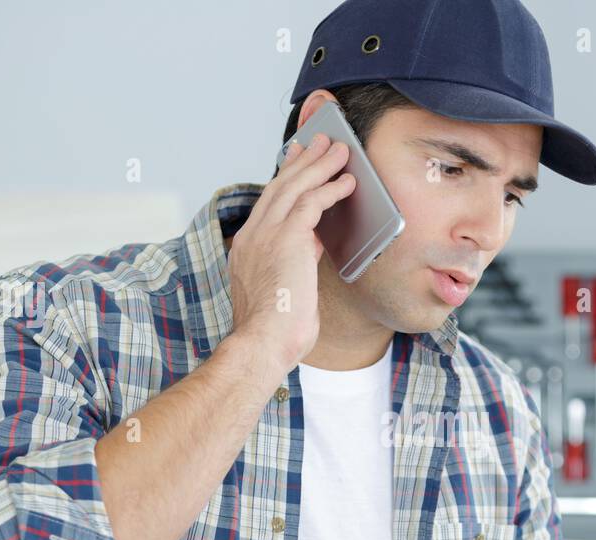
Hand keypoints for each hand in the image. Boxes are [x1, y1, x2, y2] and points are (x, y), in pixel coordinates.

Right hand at [226, 131, 355, 372]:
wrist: (263, 342)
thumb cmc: (275, 331)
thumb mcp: (282, 289)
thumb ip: (294, 262)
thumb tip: (312, 246)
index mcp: (247, 247)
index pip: (268, 202)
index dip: (284, 178)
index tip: (295, 160)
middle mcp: (253, 235)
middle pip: (280, 186)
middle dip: (303, 161)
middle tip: (321, 142)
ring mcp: (267, 234)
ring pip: (296, 187)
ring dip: (321, 166)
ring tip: (341, 151)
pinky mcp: (286, 238)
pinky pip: (312, 202)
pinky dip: (331, 189)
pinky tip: (348, 183)